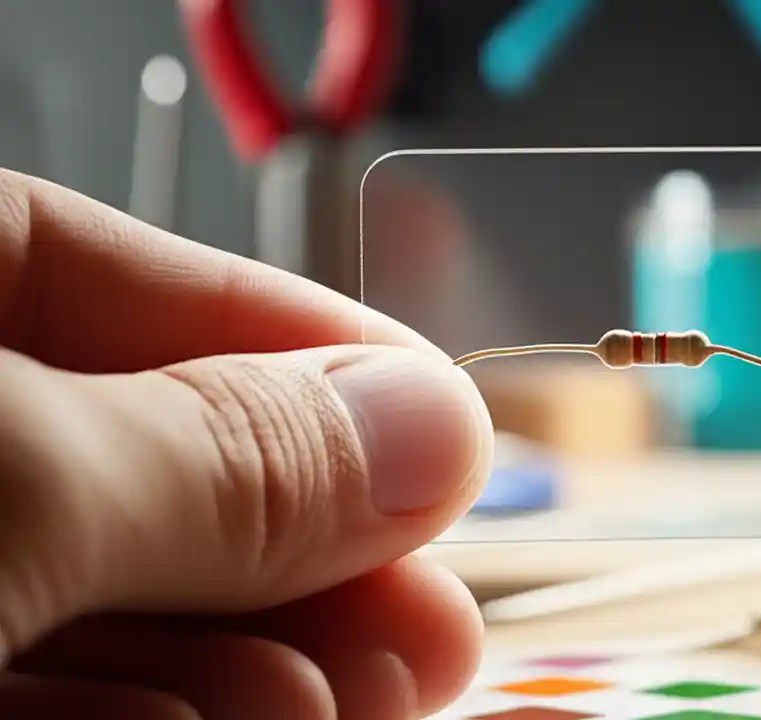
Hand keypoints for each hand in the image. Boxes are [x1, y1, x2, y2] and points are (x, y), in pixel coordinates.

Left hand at [0, 170, 492, 718]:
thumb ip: (220, 450)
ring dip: (262, 653)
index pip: (107, 268)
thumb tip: (431, 423)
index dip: (296, 344)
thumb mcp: (12, 477)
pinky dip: (159, 716)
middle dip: (303, 547)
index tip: (437, 431)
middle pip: (134, 456)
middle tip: (430, 619)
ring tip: (364, 691)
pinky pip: (49, 695)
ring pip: (107, 591)